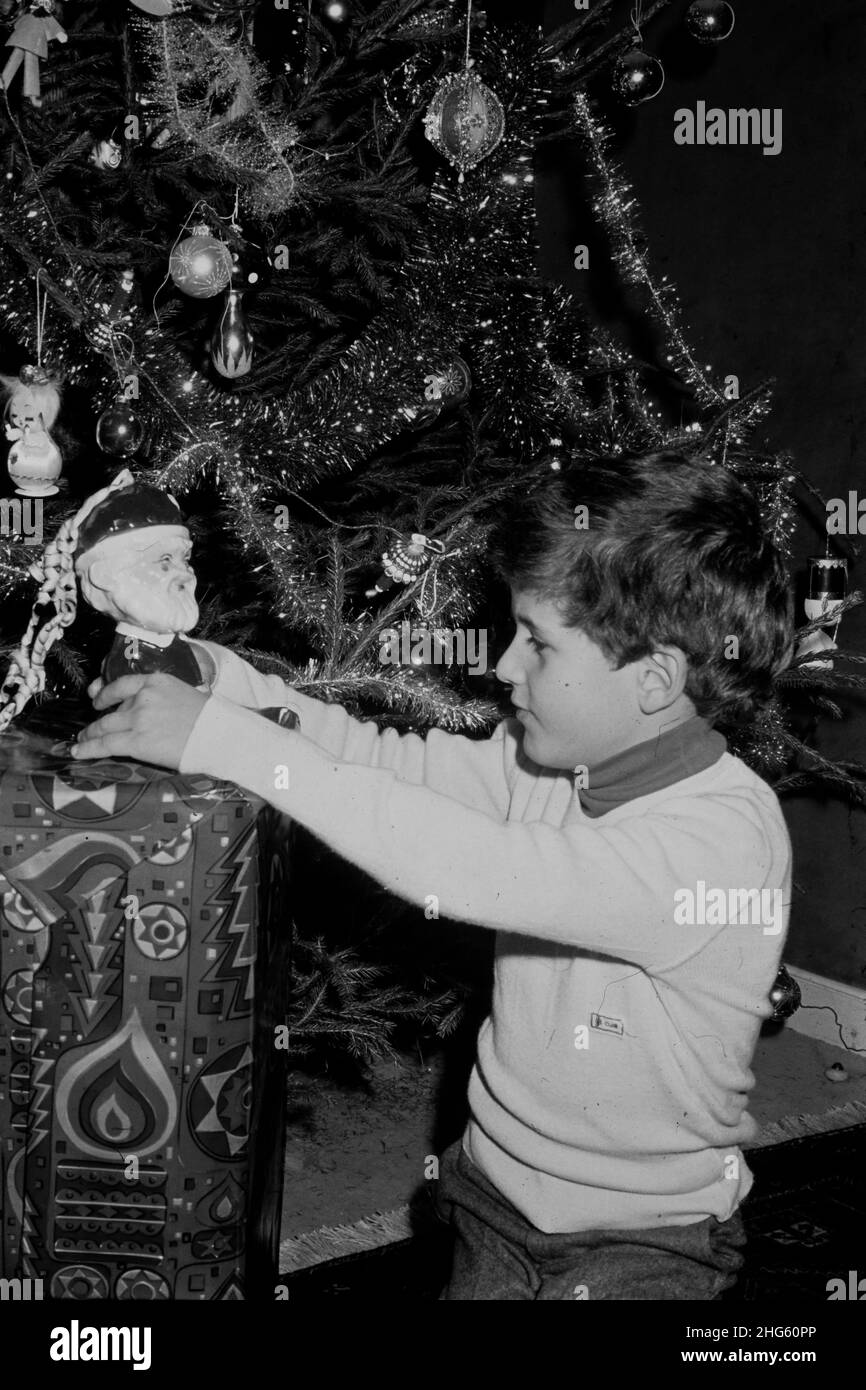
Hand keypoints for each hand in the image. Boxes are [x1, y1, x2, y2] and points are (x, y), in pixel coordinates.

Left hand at [72, 673, 207, 770]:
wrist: (218, 735)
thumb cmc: (209, 718)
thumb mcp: (185, 693)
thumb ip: (162, 697)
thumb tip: (150, 709)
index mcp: (155, 681)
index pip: (121, 684)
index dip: (105, 693)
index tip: (98, 699)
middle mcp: (142, 697)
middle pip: (111, 709)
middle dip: (96, 720)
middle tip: (88, 729)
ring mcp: (138, 719)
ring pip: (104, 727)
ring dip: (90, 735)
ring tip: (82, 741)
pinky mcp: (137, 741)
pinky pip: (105, 744)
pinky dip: (89, 748)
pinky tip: (78, 751)